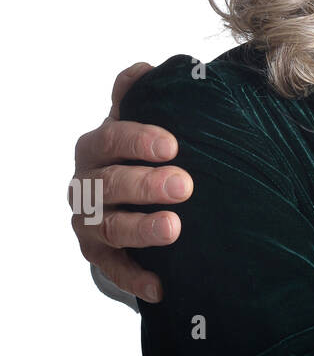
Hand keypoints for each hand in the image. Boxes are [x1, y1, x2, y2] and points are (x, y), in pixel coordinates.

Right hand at [70, 62, 191, 302]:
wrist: (139, 191)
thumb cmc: (149, 150)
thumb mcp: (149, 119)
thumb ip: (145, 96)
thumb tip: (145, 70)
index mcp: (97, 146)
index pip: (110, 138)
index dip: (138, 140)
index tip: (173, 144)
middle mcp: (85, 183)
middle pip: (109, 183)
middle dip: (146, 184)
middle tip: (185, 185)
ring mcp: (88, 220)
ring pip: (108, 226)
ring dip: (141, 229)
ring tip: (175, 229)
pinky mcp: (98, 253)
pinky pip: (113, 269)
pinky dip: (134, 278)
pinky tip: (159, 286)